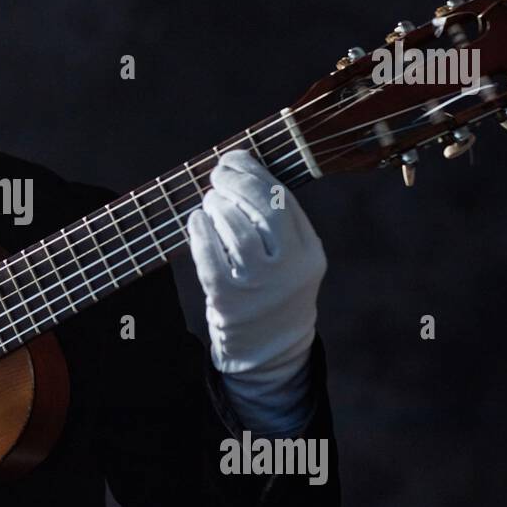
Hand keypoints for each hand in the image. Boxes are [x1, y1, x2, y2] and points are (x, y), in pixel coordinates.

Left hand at [185, 149, 325, 404]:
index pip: (282, 199)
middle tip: (217, 174)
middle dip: (235, 182)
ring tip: (211, 202)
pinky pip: (208, 255)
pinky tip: (197, 220)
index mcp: (308, 252)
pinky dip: (199, 230)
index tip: (235, 159)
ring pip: (235, 228)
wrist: (268, 348)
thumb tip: (239, 167)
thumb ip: (277, 220)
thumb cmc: (273, 288)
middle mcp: (288, 269)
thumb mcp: (291, 257)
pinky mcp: (227, 299)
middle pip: (262, 208)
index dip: (253, 171)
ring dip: (217, 205)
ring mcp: (257, 285)